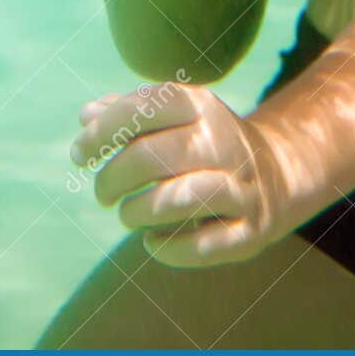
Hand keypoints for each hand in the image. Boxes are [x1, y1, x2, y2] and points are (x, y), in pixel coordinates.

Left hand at [72, 81, 288, 267]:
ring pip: (180, 199)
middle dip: (112, 179)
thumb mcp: (172, 119)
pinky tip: (152, 242)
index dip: (103, 130)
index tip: (80, 154)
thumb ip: (128, 114)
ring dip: (138, 212)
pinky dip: (167, 249)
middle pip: (152, 157)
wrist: (274, 175)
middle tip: (103, 194)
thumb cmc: (202, 146)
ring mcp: (241, 187)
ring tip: (127, 215)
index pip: (145, 107)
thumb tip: (86, 116)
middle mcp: (224, 142)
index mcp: (202, 107)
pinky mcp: (250, 230)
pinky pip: (203, 245)